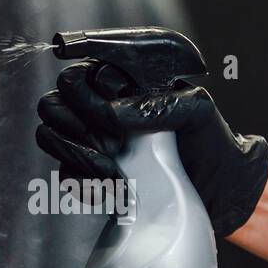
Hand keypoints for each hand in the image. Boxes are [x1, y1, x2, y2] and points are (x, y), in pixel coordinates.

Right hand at [35, 59, 267, 235]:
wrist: (219, 193)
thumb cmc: (211, 143)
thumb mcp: (197, 111)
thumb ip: (161, 102)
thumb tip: (115, 113)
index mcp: (122, 82)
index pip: (78, 74)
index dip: (91, 97)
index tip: (116, 118)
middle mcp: (101, 106)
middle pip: (53, 103)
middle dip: (82, 126)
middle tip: (116, 144)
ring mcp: (90, 141)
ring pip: (48, 134)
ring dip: (77, 154)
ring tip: (113, 170)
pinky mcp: (88, 176)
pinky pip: (62, 174)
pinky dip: (82, 182)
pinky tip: (114, 188)